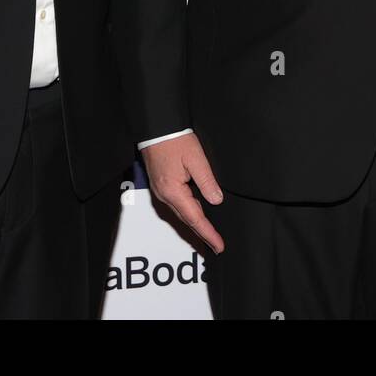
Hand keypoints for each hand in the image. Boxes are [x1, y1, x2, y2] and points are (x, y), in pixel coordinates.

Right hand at [141, 133, 224, 253]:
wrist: (156, 128)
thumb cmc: (173, 140)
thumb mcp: (196, 158)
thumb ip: (207, 181)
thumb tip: (216, 200)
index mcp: (173, 191)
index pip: (195, 218)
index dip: (208, 234)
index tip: (219, 246)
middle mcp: (164, 196)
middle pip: (186, 221)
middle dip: (202, 235)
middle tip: (217, 246)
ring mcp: (161, 192)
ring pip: (181, 215)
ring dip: (196, 226)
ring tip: (210, 236)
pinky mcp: (161, 187)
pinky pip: (177, 206)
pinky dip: (189, 214)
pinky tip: (198, 216)